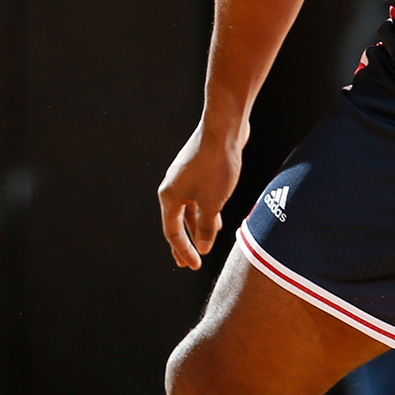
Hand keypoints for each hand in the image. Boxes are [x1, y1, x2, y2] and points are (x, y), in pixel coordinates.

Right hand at [157, 118, 243, 269]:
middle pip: (178, 222)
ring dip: (198, 226)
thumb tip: (203, 246)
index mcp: (170, 196)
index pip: (172, 232)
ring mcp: (186, 177)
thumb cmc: (216, 165)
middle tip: (188, 262)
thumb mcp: (212, 203)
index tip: (193, 266)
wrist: (224, 128)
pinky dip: (206, 211)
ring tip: (206, 243)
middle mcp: (173, 187)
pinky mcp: (200, 169)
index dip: (183, 251)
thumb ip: (206, 227)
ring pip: (190, 209)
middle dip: (185, 242)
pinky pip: (199, 197)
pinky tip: (217, 219)